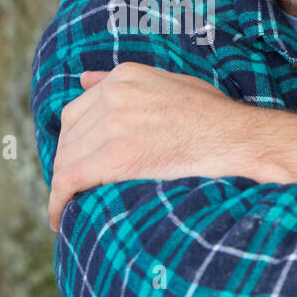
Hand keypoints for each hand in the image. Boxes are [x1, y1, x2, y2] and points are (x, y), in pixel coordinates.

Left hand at [47, 62, 286, 231]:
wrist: (237, 138)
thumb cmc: (214, 117)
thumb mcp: (169, 83)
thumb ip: (123, 82)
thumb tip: (85, 79)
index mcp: (124, 77)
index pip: (76, 112)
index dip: (73, 143)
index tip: (76, 163)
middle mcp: (114, 95)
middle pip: (69, 137)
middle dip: (69, 166)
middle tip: (77, 192)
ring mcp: (114, 123)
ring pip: (67, 159)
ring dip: (66, 187)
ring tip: (72, 208)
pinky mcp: (118, 155)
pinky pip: (70, 180)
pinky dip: (58, 202)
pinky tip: (59, 219)